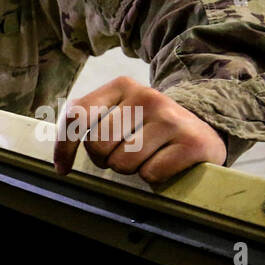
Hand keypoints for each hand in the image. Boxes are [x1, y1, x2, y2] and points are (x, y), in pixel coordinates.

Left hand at [54, 76, 226, 183]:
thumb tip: (60, 163)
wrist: (203, 128)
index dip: (64, 147)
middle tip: (122, 154)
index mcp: (121, 86)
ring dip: (130, 169)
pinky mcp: (191, 142)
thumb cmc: (148, 128)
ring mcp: (171, 118)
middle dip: (104, 159)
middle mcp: (146, 96)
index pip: (77, 116)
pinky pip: (150, 174)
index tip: (63, 169)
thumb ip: (88, 124)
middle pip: (98, 145)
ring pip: (122, 163)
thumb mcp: (118, 114)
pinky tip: (165, 163)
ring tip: (145, 157)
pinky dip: (153, 177)